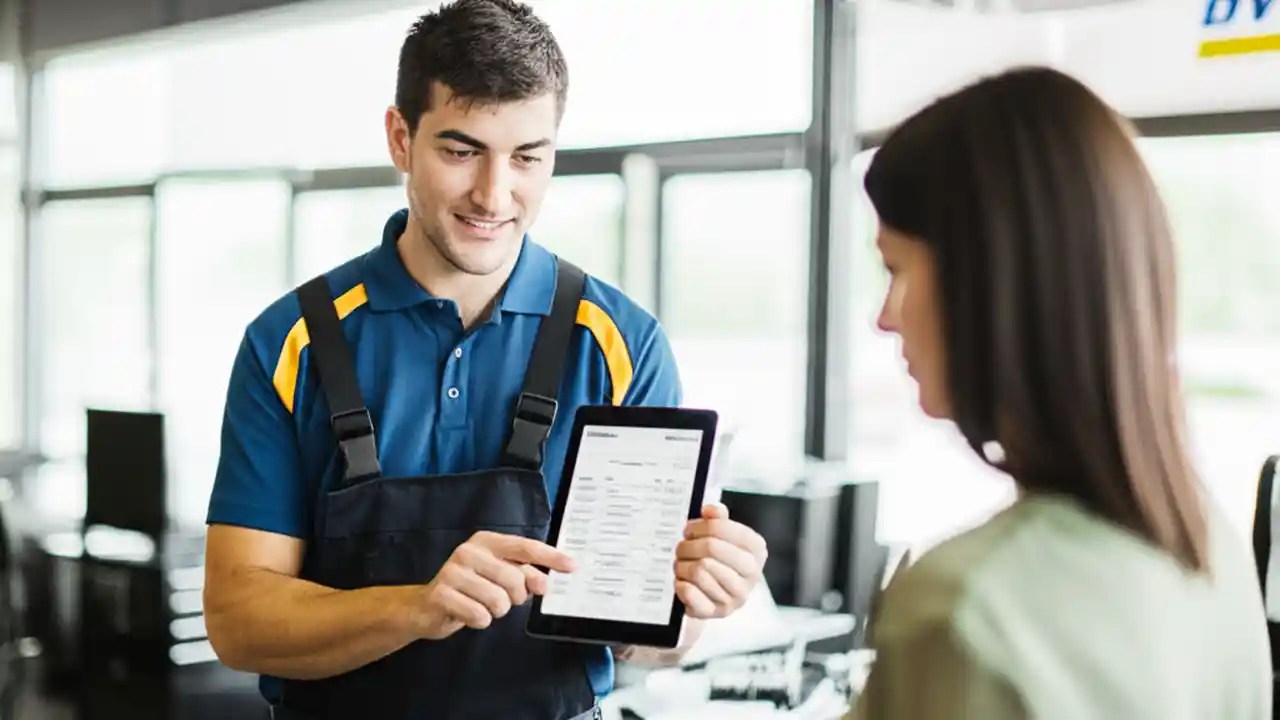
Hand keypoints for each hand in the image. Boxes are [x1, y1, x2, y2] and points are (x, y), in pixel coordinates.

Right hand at [416, 531, 575, 639]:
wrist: (425, 607)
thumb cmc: (469, 590)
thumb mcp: (498, 577)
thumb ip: (523, 576)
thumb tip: (544, 583)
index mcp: (486, 541)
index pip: (525, 547)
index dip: (551, 557)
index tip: (573, 567)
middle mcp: (469, 551)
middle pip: (515, 579)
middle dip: (515, 597)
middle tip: (501, 599)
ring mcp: (453, 571)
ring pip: (498, 601)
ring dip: (495, 612)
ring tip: (481, 606)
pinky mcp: (441, 594)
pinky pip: (479, 616)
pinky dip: (479, 622)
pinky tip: (467, 614)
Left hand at [674, 504, 766, 618]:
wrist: (709, 596)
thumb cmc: (715, 560)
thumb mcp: (718, 536)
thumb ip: (716, 518)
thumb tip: (711, 509)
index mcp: (756, 549)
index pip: (721, 527)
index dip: (699, 526)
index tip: (689, 530)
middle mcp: (753, 574)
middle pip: (710, 548)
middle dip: (688, 545)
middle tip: (681, 548)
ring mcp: (737, 596)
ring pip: (698, 570)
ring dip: (682, 565)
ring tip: (683, 565)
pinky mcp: (718, 612)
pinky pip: (691, 593)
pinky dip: (681, 584)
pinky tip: (683, 582)